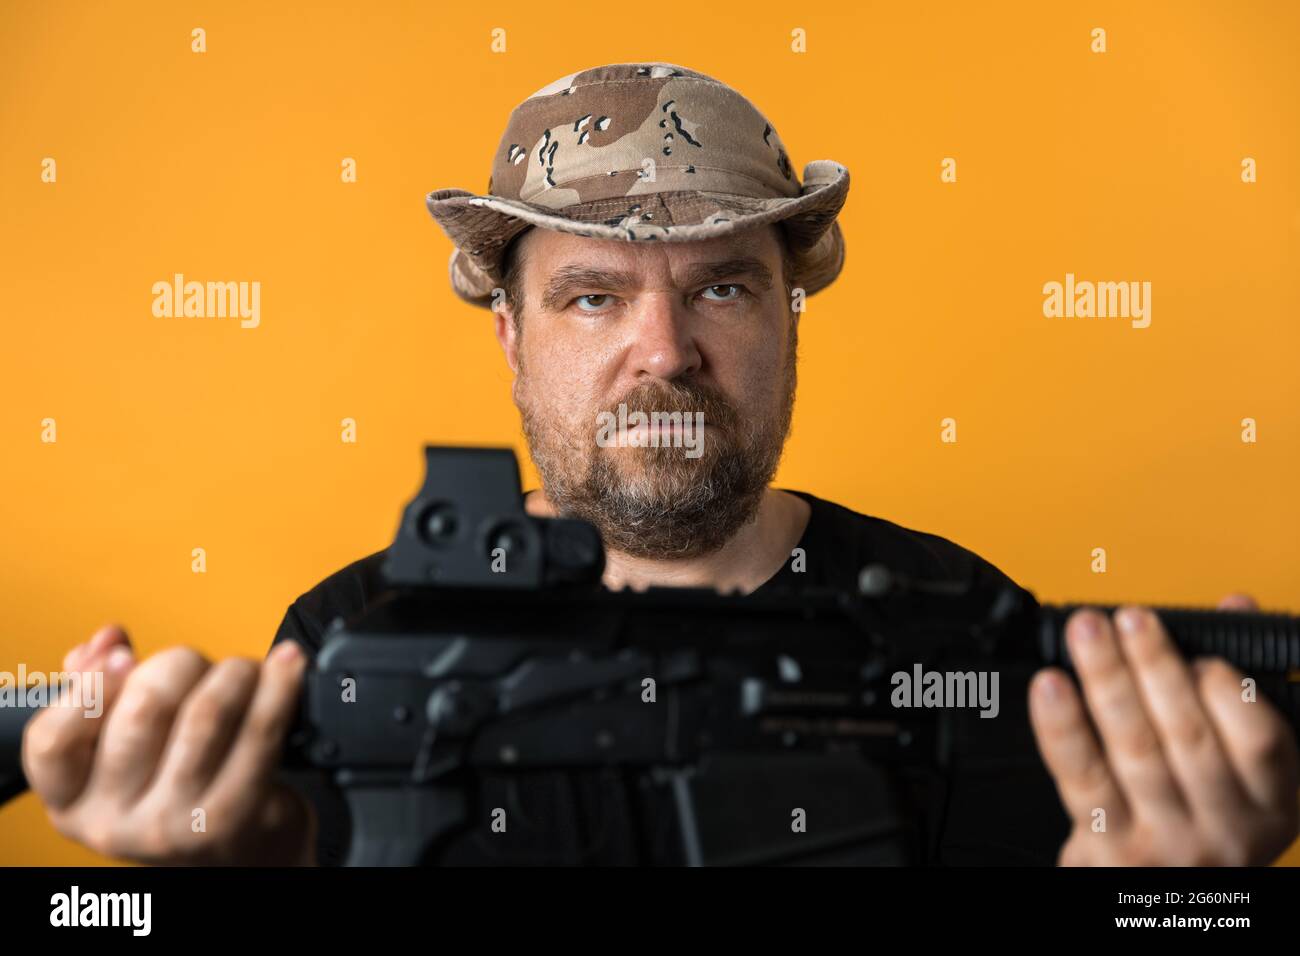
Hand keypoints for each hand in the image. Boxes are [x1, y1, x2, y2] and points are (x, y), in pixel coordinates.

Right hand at [22, 625, 315, 864]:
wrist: (245, 859)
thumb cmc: (180, 790)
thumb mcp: (126, 753)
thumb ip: (104, 691)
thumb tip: (106, 642)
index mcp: (73, 800)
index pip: (53, 738)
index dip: (91, 686)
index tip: (125, 657)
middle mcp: (115, 822)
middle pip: (144, 708)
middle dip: (182, 663)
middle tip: (204, 666)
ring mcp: (175, 826)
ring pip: (207, 712)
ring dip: (235, 672)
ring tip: (249, 672)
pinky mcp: (236, 817)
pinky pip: (260, 732)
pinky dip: (279, 686)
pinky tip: (288, 665)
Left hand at [1029, 595, 1299, 865]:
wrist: (1158, 901)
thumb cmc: (1199, 816)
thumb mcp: (1239, 766)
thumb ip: (1238, 683)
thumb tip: (1234, 605)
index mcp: (1272, 800)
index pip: (1260, 739)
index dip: (1227, 688)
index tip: (1197, 652)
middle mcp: (1225, 825)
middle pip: (1186, 735)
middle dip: (1153, 665)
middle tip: (1128, 617)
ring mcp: (1167, 840)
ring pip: (1133, 749)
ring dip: (1106, 679)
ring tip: (1086, 632)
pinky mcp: (1109, 849)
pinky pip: (1081, 777)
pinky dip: (1062, 725)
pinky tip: (1049, 686)